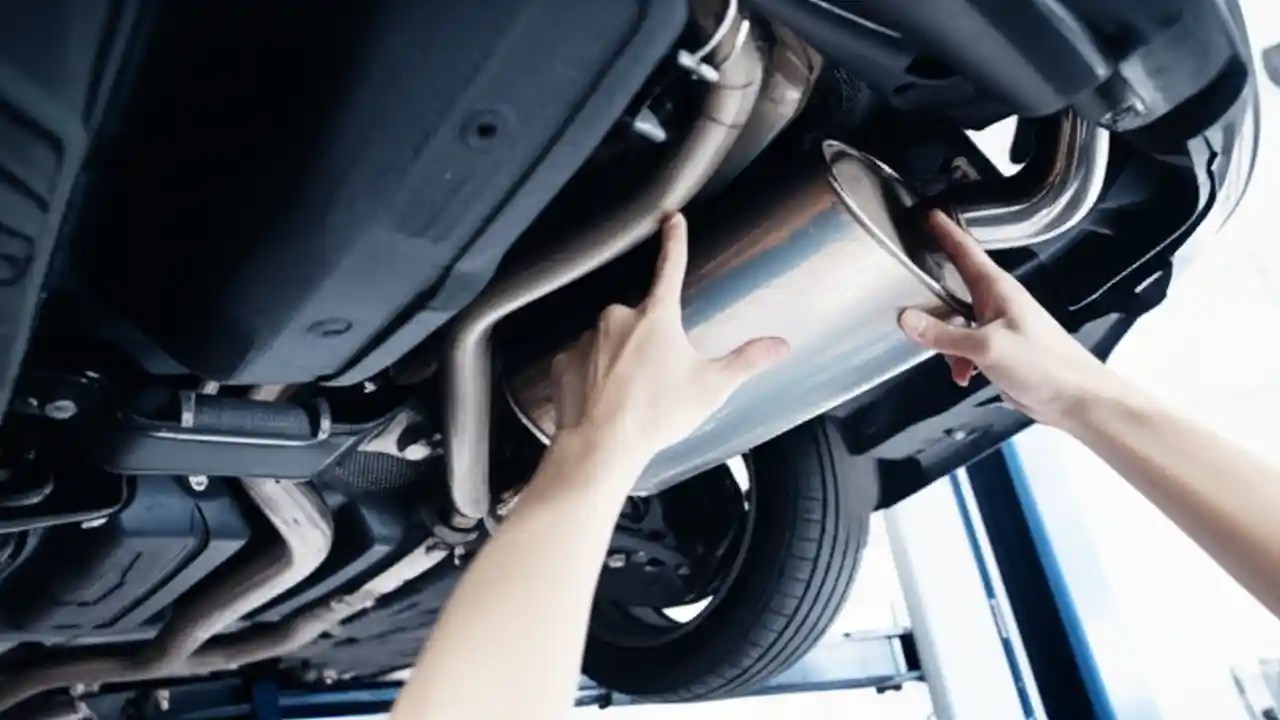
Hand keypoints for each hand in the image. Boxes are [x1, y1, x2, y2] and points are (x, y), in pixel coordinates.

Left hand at [550, 213, 788, 460]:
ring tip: (630, 394)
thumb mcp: (711, 387)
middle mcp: (618, 318)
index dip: (675, 241)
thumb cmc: (658, 413)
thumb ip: (747, 361)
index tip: (673, 218)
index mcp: (656, 317)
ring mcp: (586, 339)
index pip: (671, 267)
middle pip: (640, 319)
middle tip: (657, 377)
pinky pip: (583, 361)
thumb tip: (780, 345)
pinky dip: (593, 375)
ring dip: (619, 358)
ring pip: (609, 340)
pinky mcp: (563, 362)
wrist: (601, 445)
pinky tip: (604, 399)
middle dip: (648, 341)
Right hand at [898, 210, 1117, 426]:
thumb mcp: (986, 347)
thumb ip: (943, 334)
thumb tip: (905, 318)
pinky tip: (964, 376)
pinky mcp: (997, 349)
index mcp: (996, 289)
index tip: (923, 214)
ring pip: (955, 323)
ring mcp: (996, 326)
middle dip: (931, 297)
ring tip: (949, 360)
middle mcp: (995, 302)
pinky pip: (965, 347)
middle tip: (907, 296)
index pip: (964, 250)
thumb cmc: (1042, 363)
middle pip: (953, 288)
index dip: (943, 231)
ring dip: (945, 341)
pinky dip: (959, 361)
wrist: (1074, 398)